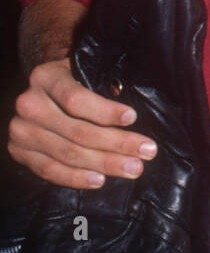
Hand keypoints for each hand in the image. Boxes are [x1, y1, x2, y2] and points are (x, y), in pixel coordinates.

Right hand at [9, 59, 156, 188]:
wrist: (40, 93)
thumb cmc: (73, 81)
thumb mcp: (84, 73)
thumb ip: (102, 86)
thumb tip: (130, 116)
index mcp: (46, 78)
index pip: (76, 99)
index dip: (105, 111)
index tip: (133, 118)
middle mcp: (29, 104)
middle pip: (77, 131)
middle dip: (117, 143)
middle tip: (146, 152)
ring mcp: (21, 130)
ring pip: (68, 153)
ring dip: (105, 164)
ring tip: (133, 168)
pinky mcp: (19, 152)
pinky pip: (50, 170)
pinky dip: (76, 178)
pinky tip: (100, 180)